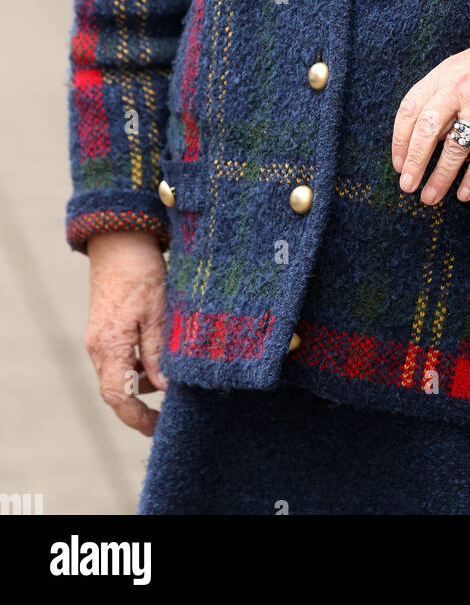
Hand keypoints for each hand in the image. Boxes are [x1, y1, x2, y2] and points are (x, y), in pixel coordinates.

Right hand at [84, 230, 168, 435]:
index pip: (118, 397)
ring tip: (174, 378)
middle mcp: (99, 346)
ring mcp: (101, 336)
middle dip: (142, 404)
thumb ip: (159, 351)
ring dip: (144, 380)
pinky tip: (163, 355)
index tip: (159, 428)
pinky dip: (141, 362)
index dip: (137, 419)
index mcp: (109, 346)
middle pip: (117, 389)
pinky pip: (122, 356)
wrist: (120, 238)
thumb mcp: (158, 311)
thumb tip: (165, 387)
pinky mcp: (107, 326)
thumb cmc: (140, 271)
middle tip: (171, 411)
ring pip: (121, 373)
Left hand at [392, 20, 469, 204]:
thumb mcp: (459, 70)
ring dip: (441, 176)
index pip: (409, 110)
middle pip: (427, 130)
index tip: (398, 165)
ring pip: (455, 146)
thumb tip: (418, 138)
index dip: (399, 140)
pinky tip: (464, 194)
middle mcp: (457, 89)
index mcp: (441, 77)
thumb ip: (439, 99)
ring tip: (430, 197)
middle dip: (415, 162)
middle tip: (407, 186)